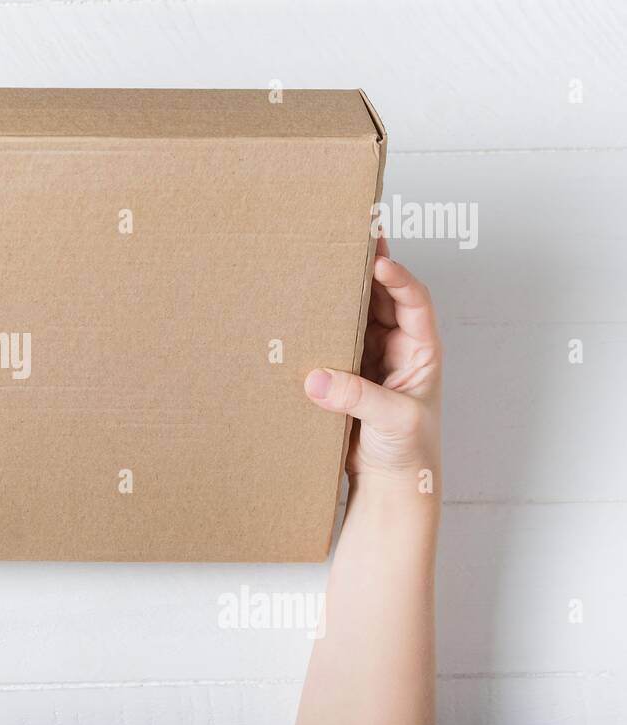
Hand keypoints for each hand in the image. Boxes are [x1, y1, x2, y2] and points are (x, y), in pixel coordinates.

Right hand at [303, 232, 441, 488]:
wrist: (389, 486)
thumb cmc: (408, 453)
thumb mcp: (392, 421)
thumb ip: (357, 397)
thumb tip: (316, 378)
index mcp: (422, 352)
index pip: (414, 302)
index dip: (398, 279)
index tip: (377, 262)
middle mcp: (398, 349)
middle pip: (383, 299)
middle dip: (368, 270)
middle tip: (350, 239)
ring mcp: (370, 361)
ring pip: (356, 316)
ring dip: (341, 294)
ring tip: (323, 263)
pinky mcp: (345, 376)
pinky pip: (332, 341)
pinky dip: (319, 325)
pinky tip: (303, 310)